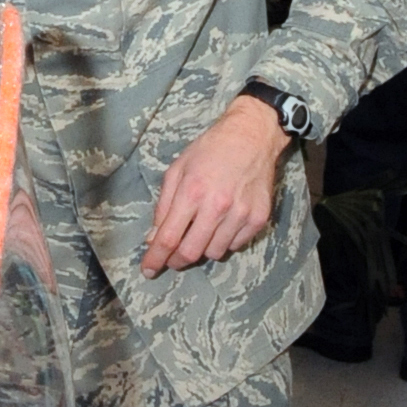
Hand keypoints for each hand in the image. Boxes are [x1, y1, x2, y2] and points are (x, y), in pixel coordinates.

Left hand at [141, 95, 288, 277]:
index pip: (168, 238)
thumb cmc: (210, 150)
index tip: (147, 270)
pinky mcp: (258, 218)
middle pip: (191, 253)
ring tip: (200, 231)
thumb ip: (164, 206)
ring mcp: (241, 214)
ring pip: (214, 253)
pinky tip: (222, 224)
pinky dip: (224, 241)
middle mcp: (217, 206)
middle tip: (171, 258)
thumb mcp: (177, 170)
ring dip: (202, 249)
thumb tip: (153, 238)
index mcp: (192, 192)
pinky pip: (236, 245)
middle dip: (176, 261)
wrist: (252, 136)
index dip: (155, 259)